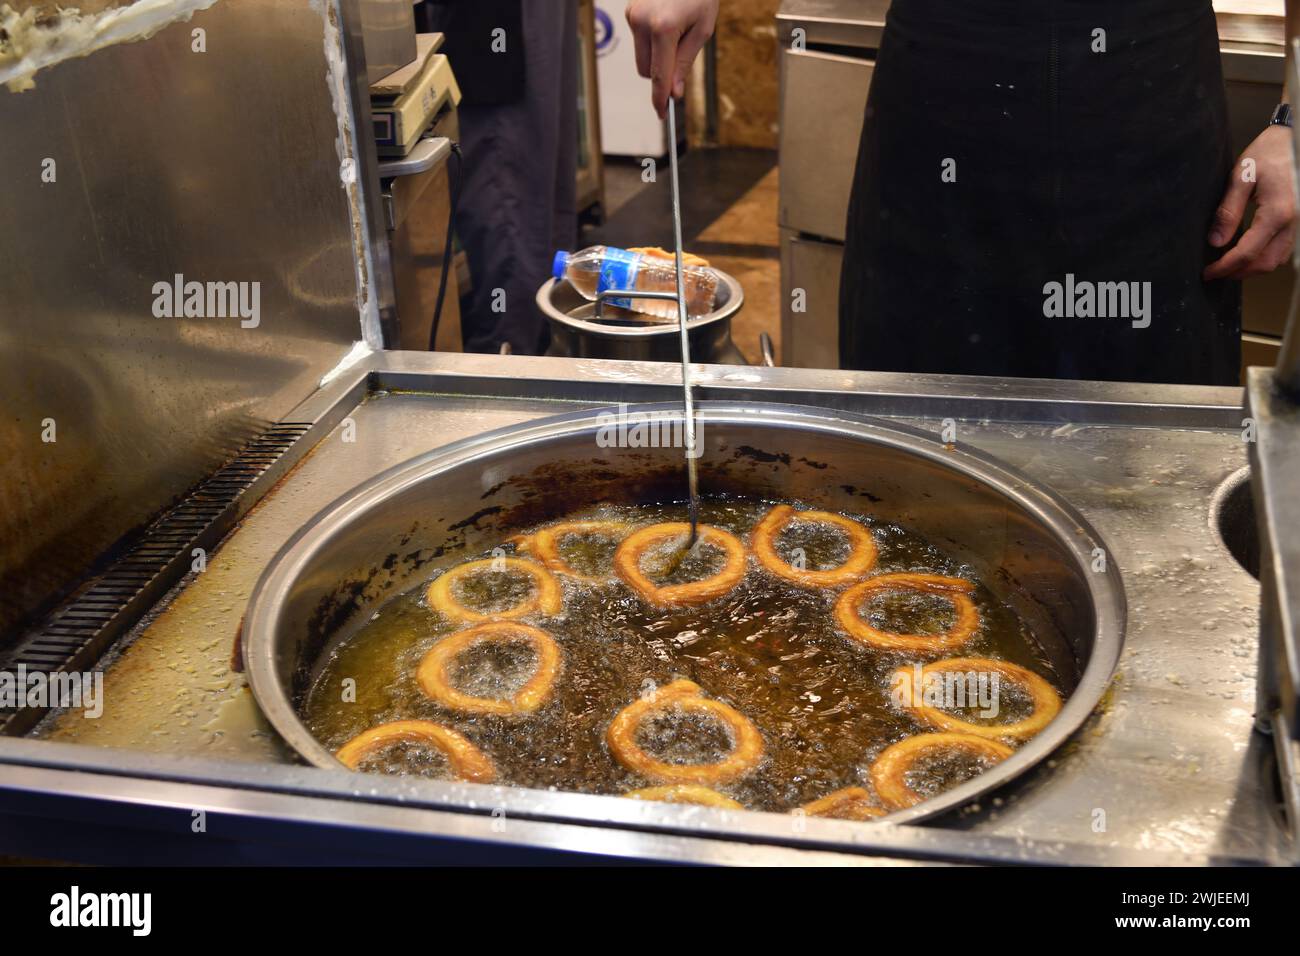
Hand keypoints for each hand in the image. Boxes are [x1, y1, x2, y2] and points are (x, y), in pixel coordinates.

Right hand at [625, 0, 718, 117]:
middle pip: (646, 71)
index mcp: (663, 28)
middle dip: (662, 73)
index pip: (659, 75)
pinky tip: (667, 21)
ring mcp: (632, 15)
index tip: (661, 114)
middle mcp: (642, 22)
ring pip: (641, 57)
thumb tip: (674, 91)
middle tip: (682, 57)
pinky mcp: (630, 11)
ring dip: (657, 56)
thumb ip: (685, 62)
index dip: (660, 98)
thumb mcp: (702, 29)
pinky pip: (639, 40)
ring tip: (677, 31)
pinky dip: (652, 40)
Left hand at [1204, 124, 1296, 279]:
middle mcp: (1292, 222)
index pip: (1247, 253)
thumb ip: (1228, 211)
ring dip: (1252, 268)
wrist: (1293, 140)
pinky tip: (1244, 251)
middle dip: (1238, 273)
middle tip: (1214, 272)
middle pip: (1265, 263)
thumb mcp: (1241, 178)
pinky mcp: (1297, 221)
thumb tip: (1215, 241)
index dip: (1225, 267)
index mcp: (1277, 212)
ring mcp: (1298, 223)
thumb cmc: (1268, 153)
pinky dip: (1263, 257)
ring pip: (1276, 260)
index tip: (1207, 273)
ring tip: (1226, 264)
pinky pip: (1282, 249)